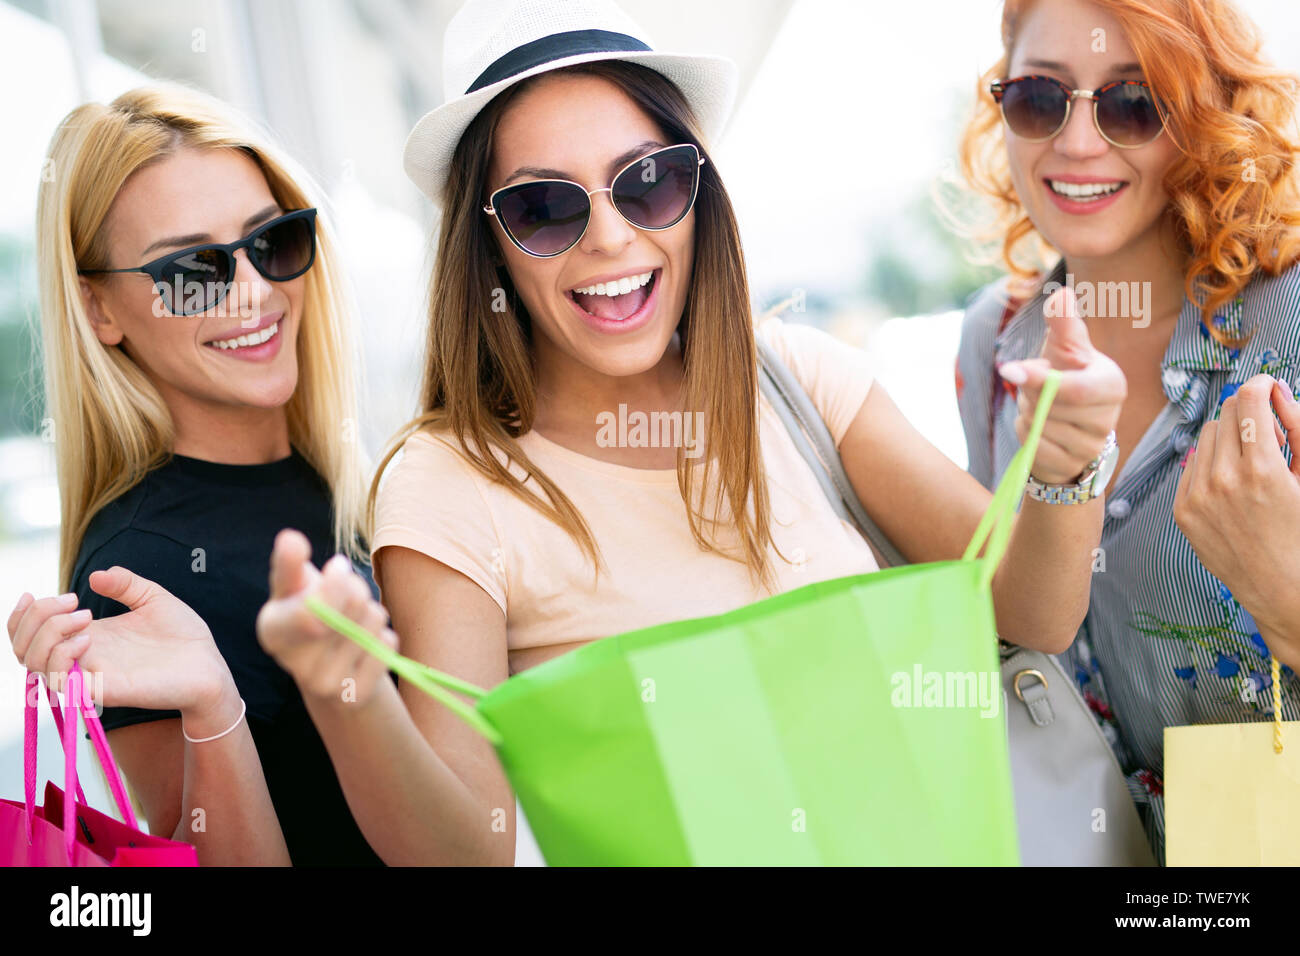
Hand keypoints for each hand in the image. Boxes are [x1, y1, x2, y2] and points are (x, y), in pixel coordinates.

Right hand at [7, 567, 233, 713]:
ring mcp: (89, 675)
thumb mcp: (153, 598)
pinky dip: (62, 657)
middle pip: (23, 648)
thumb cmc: (184, 636)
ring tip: (84, 617)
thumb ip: (125, 583)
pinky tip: (88, 638)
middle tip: (73, 602)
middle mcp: (81, 657)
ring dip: (48, 634)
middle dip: (35, 618)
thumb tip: (95, 576)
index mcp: (87, 636)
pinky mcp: (103, 691)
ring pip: (35, 664)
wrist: (210, 666)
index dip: (21, 615)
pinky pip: (62, 682)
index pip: (30, 634)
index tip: (35, 592)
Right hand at [256, 529, 397, 705]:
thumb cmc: (307, 614)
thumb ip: (289, 563)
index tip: (339, 564)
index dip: (335, 582)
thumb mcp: (293, 588)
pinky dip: (384, 636)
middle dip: (357, 588)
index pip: (312, 609)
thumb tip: (290, 539)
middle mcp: (294, 664)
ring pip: (373, 620)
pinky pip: (387, 644)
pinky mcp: (355, 697)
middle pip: (353, 604)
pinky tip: (365, 645)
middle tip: (349, 593)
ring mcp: (325, 685)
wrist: (329, 670)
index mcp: (273, 631)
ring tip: (354, 621)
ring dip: (371, 611)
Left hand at [998, 286, 1126, 484]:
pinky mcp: (1071, 466)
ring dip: (1027, 414)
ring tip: (1042, 408)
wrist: (1064, 428)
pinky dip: (1026, 435)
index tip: (1007, 369)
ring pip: (1038, 427)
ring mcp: (1091, 446)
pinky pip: (1033, 448)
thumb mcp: (1062, 350)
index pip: (1076, 389)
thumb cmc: (1065, 378)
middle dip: (1031, 394)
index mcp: (1111, 383)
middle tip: (1037, 388)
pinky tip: (1039, 429)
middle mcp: (1108, 417)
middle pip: (1049, 406)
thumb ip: (1063, 324)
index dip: (1040, 379)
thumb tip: (1062, 293)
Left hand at [1174, 374, 1299, 669]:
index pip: (1247, 399)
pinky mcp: (1182, 512)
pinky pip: (1190, 467)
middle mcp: (1222, 481)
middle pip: (1225, 415)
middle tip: (1268, 438)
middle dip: (1248, 417)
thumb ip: (1297, 429)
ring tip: (1251, 466)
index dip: (1260, 386)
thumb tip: (1275, 391)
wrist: (1284, 588)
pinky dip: (1210, 467)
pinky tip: (1232, 487)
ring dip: (1228, 441)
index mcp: (1261, 470)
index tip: (1267, 388)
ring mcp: (1197, 498)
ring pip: (1205, 438)